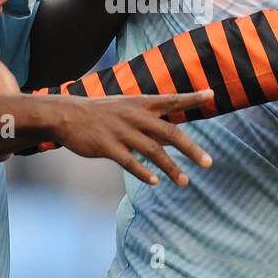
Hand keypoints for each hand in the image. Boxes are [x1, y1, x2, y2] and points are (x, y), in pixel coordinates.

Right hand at [52, 91, 215, 185]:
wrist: (66, 115)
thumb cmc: (101, 114)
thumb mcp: (127, 109)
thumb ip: (150, 122)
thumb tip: (175, 138)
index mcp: (141, 104)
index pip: (172, 100)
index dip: (192, 98)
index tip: (211, 95)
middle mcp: (135, 116)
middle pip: (170, 132)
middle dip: (191, 148)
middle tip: (208, 163)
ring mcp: (121, 131)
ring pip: (153, 151)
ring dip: (171, 168)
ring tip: (185, 182)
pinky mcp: (107, 146)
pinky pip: (129, 161)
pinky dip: (143, 172)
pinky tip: (154, 182)